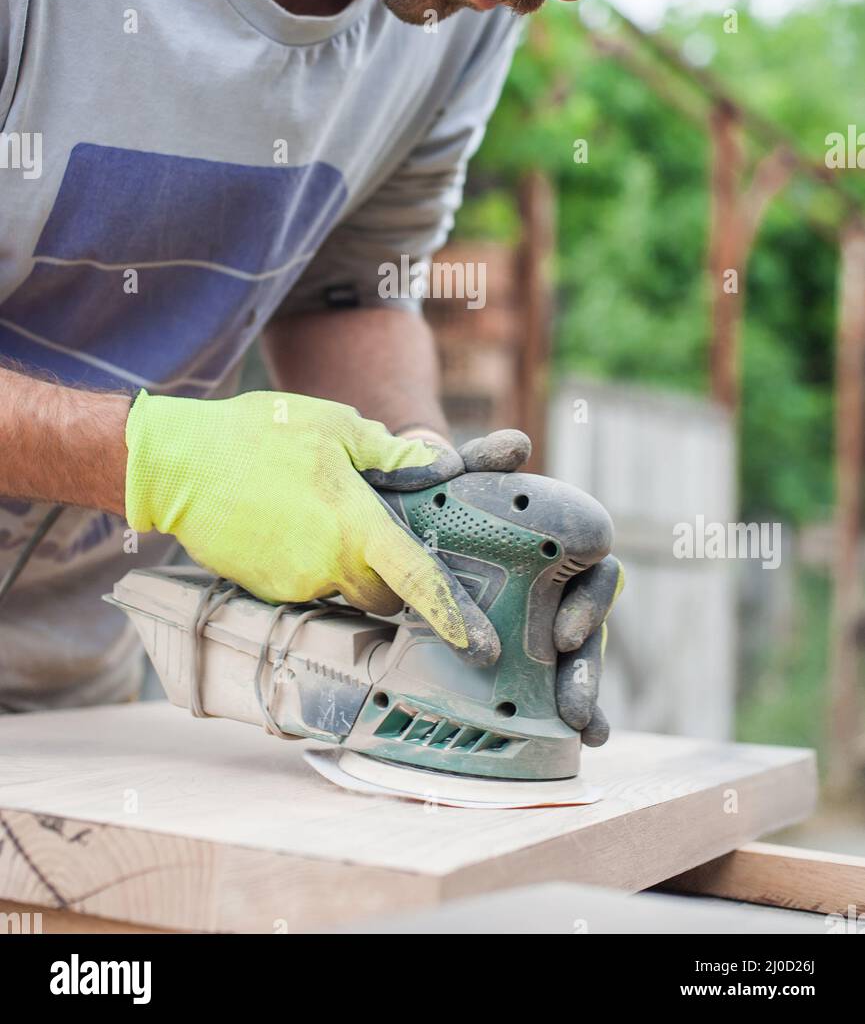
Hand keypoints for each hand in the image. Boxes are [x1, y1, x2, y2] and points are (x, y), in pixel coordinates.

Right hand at [124, 390, 499, 663]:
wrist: (178, 464)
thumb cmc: (259, 436)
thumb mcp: (337, 427)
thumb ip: (392, 455)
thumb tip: (438, 468)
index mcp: (355, 527)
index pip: (416, 580)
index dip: (453, 614)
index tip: (479, 644)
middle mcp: (327, 566)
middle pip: (383, 594)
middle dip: (388, 573)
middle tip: (373, 529)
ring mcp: (292, 584)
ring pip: (341, 587)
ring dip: (343, 561)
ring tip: (315, 510)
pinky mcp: (264, 589)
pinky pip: (305, 583)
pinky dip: (307, 560)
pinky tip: (285, 520)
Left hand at [401, 427, 623, 745]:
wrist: (407, 523)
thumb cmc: (444, 500)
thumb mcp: (458, 478)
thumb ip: (484, 459)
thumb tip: (519, 446)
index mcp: (560, 546)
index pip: (597, 573)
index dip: (590, 604)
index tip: (564, 632)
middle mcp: (561, 586)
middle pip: (592, 630)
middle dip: (589, 669)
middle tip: (574, 700)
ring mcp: (541, 619)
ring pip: (577, 661)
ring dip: (585, 695)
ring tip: (583, 727)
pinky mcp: (519, 649)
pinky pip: (550, 683)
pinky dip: (567, 710)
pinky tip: (584, 738)